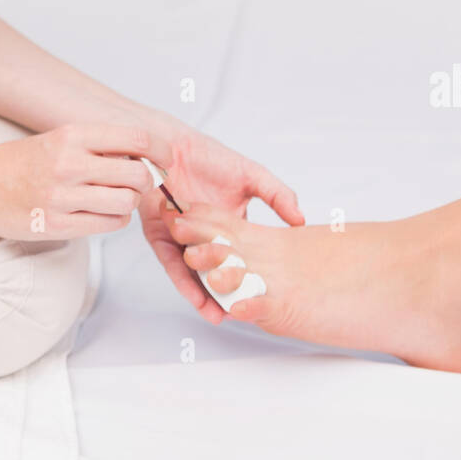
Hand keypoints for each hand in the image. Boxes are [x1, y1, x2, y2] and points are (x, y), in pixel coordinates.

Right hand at [0, 123, 172, 241]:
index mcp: (72, 135)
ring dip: (130, 202)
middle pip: (136, 173)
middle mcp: (69, 164)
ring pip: (126, 202)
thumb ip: (100, 144)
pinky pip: (108, 225)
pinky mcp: (57, 225)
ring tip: (117, 197)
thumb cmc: (25, 161)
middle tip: (140, 182)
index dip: (159, 149)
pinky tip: (104, 212)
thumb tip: (145, 154)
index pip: (135, 138)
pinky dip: (115, 219)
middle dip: (146, 180)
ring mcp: (62, 197)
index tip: (166, 157)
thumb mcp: (61, 138)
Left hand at [137, 128, 303, 322]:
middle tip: (241, 316)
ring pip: (194, 272)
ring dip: (204, 295)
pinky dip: (183, 279)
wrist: (169, 143)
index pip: (238, 256)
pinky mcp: (159, 236)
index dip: (249, 276)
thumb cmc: (207, 156)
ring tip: (218, 316)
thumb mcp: (252, 176)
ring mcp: (180, 238)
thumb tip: (301, 220)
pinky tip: (196, 295)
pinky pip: (171, 262)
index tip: (264, 296)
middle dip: (226, 293)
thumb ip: (277, 195)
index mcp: (226, 225)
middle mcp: (203, 236)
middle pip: (216, 270)